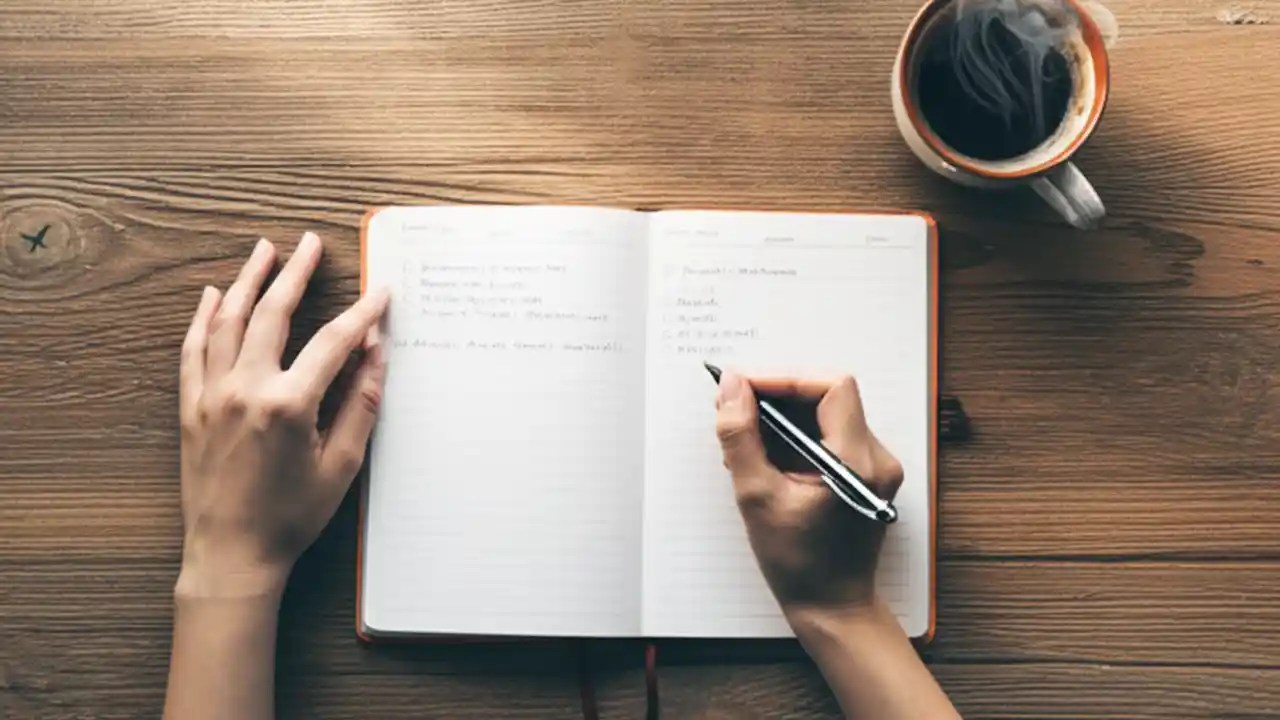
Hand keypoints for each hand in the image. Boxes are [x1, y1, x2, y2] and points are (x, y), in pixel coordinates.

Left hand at [176, 233, 388, 598]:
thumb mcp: (342, 465)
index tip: (381, 292)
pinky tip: (213, 296)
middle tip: (309, 243)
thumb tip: (376, 355)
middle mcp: (246, 389)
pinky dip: (203, 319)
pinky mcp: (191, 408)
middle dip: (295, 273)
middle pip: (274, 313)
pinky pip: (194, 350)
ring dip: (248, 281)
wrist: (231, 555)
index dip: (363, 313)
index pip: (335, 342)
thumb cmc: (291, 517)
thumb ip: (361, 404)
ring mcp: (213, 396)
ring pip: (229, 321)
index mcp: (289, 403)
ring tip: (263, 250)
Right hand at [713, 371, 902, 613]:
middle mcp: (875, 459)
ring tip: (743, 437)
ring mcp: (873, 466)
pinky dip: (795, 437)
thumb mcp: (757, 497)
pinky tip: (764, 455)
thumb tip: (731, 388)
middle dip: (777, 397)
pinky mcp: (863, 474)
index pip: (831, 388)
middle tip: (734, 407)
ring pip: (825, 414)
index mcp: (857, 463)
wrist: (832, 607)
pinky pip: (829, 436)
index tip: (744, 388)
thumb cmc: (799, 564)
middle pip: (827, 397)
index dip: (785, 380)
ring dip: (783, 418)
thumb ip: (740, 437)